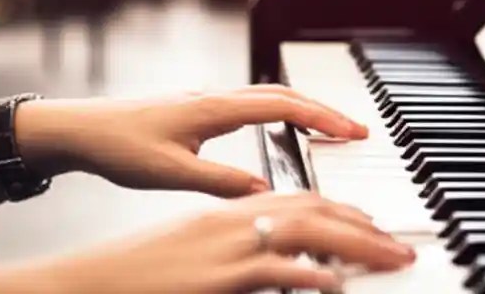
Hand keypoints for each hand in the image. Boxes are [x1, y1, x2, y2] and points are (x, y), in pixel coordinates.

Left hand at [16, 85, 368, 197]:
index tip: (352, 133)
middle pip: (285, 95)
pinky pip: (253, 104)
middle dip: (326, 110)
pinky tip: (285, 127)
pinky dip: (282, 112)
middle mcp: (216, 97)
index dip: (322, 118)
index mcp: (214, 108)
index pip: (283, 105)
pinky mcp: (200, 109)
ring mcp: (209, 100)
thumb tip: (264, 192)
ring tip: (333, 129)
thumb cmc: (117, 147)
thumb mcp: (169, 173)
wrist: (80, 129)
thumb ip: (219, 182)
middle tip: (358, 131)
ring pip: (270, 96)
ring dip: (306, 109)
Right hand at [44, 192, 412, 292]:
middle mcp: (230, 221)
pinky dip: (311, 276)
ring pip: (307, 232)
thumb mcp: (195, 259)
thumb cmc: (137, 279)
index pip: (300, 199)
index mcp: (227, 213)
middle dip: (364, 226)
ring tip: (391, 260)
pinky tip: (337, 285)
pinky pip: (276, 270)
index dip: (345, 210)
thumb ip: (242, 260)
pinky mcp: (216, 277)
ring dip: (356, 244)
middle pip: (314, 209)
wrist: (84, 284)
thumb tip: (283, 272)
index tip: (376, 227)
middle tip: (401, 247)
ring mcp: (223, 247)